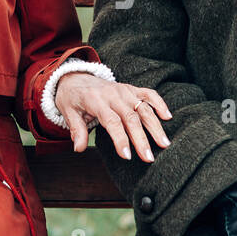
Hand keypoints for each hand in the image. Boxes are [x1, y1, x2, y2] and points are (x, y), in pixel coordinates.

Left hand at [54, 73, 171, 161]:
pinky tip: (168, 117)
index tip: (127, 156)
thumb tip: (79, 149)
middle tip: (149, 157)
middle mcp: (113, 95)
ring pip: (143, 108)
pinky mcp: (132, 89)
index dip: (120, 139)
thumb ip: (76, 130)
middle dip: (141, 139)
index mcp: (96, 101)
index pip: (112, 122)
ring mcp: (125, 90)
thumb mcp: (68, 112)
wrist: (76, 77)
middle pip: (131, 118)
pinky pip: (149, 94)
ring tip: (164, 144)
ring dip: (155, 126)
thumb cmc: (73, 98)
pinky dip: (159, 103)